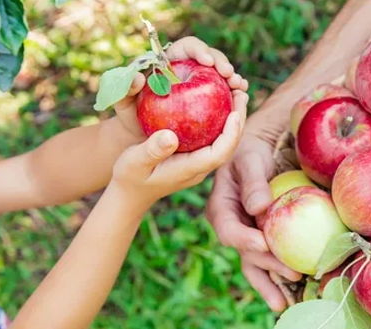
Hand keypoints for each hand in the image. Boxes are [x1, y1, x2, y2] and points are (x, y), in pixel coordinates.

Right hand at [110, 90, 247, 211]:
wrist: (129, 194)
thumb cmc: (129, 176)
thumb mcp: (134, 161)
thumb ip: (152, 150)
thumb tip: (171, 136)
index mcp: (189, 169)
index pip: (219, 153)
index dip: (231, 133)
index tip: (235, 111)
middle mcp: (199, 168)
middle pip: (228, 145)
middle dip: (238, 120)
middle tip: (241, 92)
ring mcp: (198, 164)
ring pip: (224, 142)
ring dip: (232, 119)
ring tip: (236, 93)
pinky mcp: (194, 158)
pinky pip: (213, 139)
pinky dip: (219, 120)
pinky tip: (217, 101)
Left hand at [111, 36, 248, 141]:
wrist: (143, 133)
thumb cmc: (132, 115)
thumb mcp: (124, 102)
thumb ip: (125, 89)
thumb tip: (139, 77)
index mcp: (171, 59)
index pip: (190, 46)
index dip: (200, 50)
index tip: (206, 62)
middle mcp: (190, 67)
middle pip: (211, 57)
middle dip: (223, 63)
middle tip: (228, 75)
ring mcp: (202, 84)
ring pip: (222, 75)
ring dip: (233, 80)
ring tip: (239, 88)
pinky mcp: (210, 101)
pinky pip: (225, 96)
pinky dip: (235, 96)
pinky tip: (241, 100)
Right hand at [206, 116, 301, 311]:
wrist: (261, 152)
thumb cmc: (252, 152)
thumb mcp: (249, 160)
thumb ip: (252, 182)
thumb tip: (258, 207)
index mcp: (221, 210)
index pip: (229, 230)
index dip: (244, 240)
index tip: (263, 244)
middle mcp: (234, 229)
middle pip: (247, 254)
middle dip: (268, 267)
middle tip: (292, 273)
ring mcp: (249, 239)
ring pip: (257, 267)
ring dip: (272, 285)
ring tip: (287, 304)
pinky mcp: (266, 243)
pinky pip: (273, 263)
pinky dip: (283, 278)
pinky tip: (298, 293)